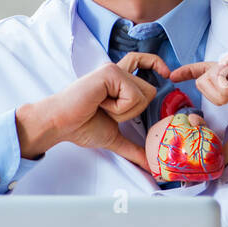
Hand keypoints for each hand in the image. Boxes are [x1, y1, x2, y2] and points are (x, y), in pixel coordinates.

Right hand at [16, 52, 168, 171]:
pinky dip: (119, 108)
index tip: (166, 73)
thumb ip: (133, 148)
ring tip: (102, 107)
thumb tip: (149, 165)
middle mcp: (117, 71)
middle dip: (134, 111)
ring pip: (144, 95)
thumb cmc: (80, 126)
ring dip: (124, 111)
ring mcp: (114, 70)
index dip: (156, 63)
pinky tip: (100, 103)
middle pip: (151, 91)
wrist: (61, 123)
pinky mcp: (110, 72)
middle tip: (108, 111)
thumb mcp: (114, 137)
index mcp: (117, 81)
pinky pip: (133, 95)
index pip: (141, 61)